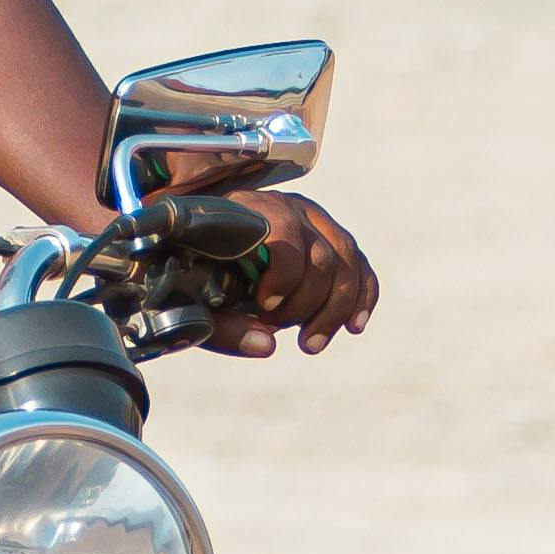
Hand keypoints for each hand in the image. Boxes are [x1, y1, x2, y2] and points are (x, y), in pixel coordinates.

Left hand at [204, 189, 378, 355]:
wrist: (197, 244)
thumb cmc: (192, 274)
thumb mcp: (194, 301)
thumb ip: (223, 325)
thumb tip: (267, 346)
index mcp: (249, 211)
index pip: (285, 233)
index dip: (283, 274)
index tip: (265, 307)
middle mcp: (288, 206)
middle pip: (321, 256)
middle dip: (306, 304)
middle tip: (275, 328)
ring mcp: (314, 220)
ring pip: (346, 261)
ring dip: (336, 309)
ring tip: (311, 344)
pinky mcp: (330, 237)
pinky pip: (359, 265)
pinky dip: (362, 296)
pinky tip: (353, 327)